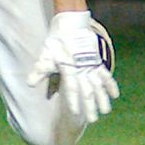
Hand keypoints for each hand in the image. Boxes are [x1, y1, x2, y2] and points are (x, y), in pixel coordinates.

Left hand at [25, 10, 118, 126]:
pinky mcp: (97, 61)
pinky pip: (106, 75)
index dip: (74, 101)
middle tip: (92, 120)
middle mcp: (82, 69)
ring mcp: (91, 66)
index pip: (72, 89)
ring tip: (105, 111)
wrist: (71, 24)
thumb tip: (29, 84)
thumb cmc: (56, 41)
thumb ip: (40, 71)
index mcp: (69, 69)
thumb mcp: (46, 55)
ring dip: (102, 98)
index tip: (76, 113)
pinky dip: (110, 84)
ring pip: (98, 85)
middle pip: (87, 90)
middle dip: (90, 105)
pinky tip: (115, 95)